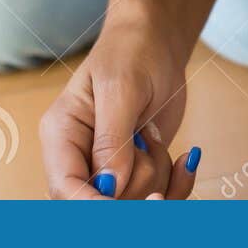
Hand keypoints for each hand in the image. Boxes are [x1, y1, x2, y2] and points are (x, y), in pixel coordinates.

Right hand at [39, 0, 199, 199]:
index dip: (92, 206)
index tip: (125, 204)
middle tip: (149, 141)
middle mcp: (80, 157)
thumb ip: (113, 139)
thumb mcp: (122, 89)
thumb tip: (109, 187)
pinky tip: (186, 158)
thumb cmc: (132, 52)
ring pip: (134, 202)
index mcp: (62, 134)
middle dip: (136, 182)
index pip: (64, 187)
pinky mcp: (138, 170)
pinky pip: (159, 198)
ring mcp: (111, 167)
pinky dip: (178, 185)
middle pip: (102, 202)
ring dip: (158, 176)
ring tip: (155, 134)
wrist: (157, 42)